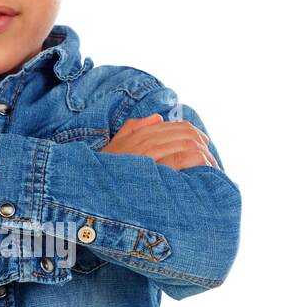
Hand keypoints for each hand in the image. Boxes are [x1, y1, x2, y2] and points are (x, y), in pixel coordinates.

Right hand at [102, 113, 217, 169]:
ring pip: (188, 143)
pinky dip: (198, 161)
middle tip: (211, 159)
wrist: (95, 188)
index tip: (203, 146)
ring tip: (210, 168)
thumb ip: (133, 128)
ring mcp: (150, 153)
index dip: (194, 133)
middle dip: (203, 144)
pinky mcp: (155, 168)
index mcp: (140, 134)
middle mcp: (146, 140)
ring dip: (204, 154)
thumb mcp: (115, 143)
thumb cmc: (105, 168)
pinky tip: (203, 169)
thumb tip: (157, 118)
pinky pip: (183, 158)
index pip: (177, 126)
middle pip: (186, 133)